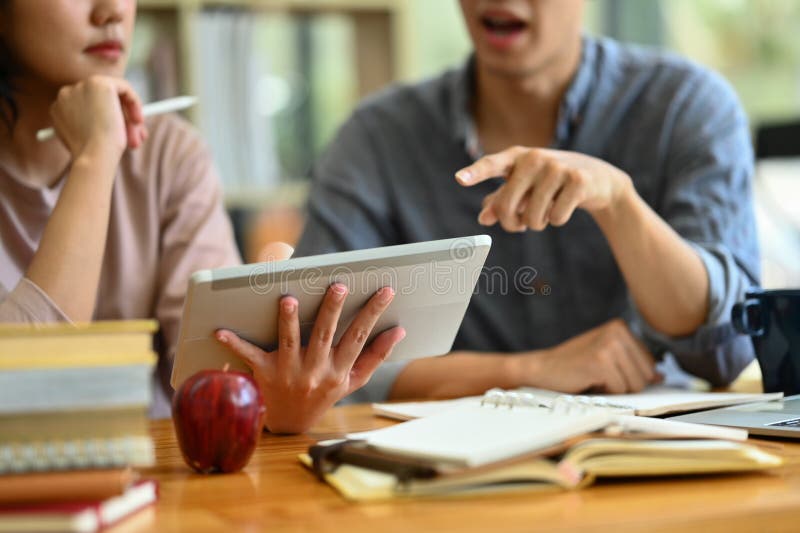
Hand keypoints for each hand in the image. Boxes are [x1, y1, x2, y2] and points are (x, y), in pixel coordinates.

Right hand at [49, 75, 146, 159]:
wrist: (95, 155)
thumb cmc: (94, 155)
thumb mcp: (91, 139)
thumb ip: (96, 126)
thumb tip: (120, 125)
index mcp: (59, 108)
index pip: (89, 107)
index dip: (108, 120)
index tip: (124, 137)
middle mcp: (66, 93)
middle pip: (102, 100)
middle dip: (122, 120)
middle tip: (136, 139)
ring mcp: (81, 86)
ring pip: (114, 97)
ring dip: (129, 118)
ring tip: (138, 139)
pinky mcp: (99, 83)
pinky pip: (125, 88)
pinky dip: (135, 104)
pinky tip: (138, 121)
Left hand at [214, 242, 405, 433]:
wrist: (289, 427)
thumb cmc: (323, 397)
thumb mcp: (352, 382)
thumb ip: (375, 357)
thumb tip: (399, 331)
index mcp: (339, 371)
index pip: (359, 337)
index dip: (373, 314)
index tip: (386, 291)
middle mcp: (316, 372)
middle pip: (325, 336)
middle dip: (333, 311)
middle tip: (339, 286)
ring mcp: (289, 373)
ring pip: (289, 343)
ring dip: (287, 321)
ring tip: (287, 299)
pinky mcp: (264, 375)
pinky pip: (249, 356)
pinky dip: (234, 344)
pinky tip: (220, 330)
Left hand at [455, 147, 632, 231]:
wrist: (596, 179)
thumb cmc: (550, 183)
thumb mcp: (524, 188)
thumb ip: (501, 200)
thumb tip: (483, 218)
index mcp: (517, 157)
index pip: (492, 164)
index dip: (475, 173)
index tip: (459, 179)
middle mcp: (535, 158)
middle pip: (508, 205)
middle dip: (511, 224)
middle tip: (518, 226)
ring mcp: (558, 167)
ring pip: (533, 216)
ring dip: (537, 223)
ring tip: (544, 213)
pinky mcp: (578, 180)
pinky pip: (556, 217)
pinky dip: (557, 220)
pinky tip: (564, 207)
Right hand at [512, 319, 659, 393]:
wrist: (541, 370)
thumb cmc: (574, 367)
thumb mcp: (608, 360)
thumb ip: (634, 364)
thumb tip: (661, 376)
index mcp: (621, 327)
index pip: (650, 364)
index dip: (630, 375)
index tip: (606, 370)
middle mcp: (617, 331)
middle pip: (646, 375)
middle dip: (624, 383)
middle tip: (598, 375)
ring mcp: (609, 345)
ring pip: (636, 384)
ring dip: (614, 388)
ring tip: (592, 377)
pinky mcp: (600, 361)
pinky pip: (620, 389)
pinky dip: (604, 392)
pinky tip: (587, 381)